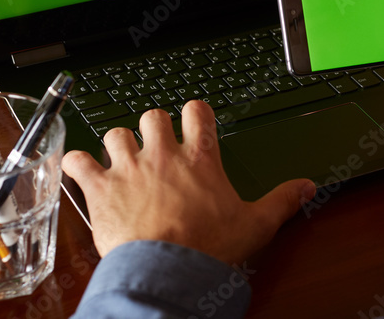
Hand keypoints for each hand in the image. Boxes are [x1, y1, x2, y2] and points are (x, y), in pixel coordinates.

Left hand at [61, 100, 315, 263]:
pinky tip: (79, 168)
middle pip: (152, 115)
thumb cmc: (209, 248)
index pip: (197, 111)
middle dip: (152, 126)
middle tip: (155, 145)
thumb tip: (307, 188)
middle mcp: (163, 154)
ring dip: (117, 143)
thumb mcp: (256, 224)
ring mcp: (128, 168)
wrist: (169, 271)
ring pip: (116, 133)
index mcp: (200, 158)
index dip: (194, 112)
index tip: (193, 120)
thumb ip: (282, 201)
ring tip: (120, 159)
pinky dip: (76, 163)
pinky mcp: (100, 188)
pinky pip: (78, 161)